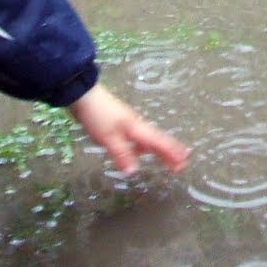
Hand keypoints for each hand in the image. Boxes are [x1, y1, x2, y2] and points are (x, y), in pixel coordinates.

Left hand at [67, 84, 188, 175]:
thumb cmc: (97, 115)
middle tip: (183, 162)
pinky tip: (141, 150)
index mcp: (137, 128)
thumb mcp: (108, 137)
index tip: (182, 165)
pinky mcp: (120, 125)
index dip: (171, 154)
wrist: (83, 95)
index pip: (159, 143)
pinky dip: (145, 146)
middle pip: (158, 140)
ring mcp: (129, 124)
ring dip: (160, 149)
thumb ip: (122, 154)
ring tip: (169, 158)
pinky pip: (139, 138)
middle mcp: (137, 126)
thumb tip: (134, 172)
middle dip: (171, 151)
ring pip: (149, 139)